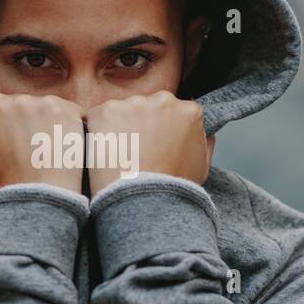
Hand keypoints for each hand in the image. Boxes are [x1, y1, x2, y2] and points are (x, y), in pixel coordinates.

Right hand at [0, 93, 84, 194]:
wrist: (36, 199)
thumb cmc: (5, 187)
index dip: (2, 126)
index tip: (11, 141)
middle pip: (14, 105)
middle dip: (23, 120)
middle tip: (31, 147)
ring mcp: (30, 102)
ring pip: (39, 106)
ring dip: (45, 121)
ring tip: (47, 149)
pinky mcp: (58, 106)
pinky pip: (65, 110)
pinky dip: (66, 125)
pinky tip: (62, 145)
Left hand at [82, 90, 213, 193]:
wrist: (145, 202)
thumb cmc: (174, 189)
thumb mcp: (201, 166)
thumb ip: (204, 143)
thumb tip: (207, 132)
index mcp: (189, 111)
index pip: (172, 111)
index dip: (160, 129)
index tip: (153, 146)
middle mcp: (163, 100)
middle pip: (146, 106)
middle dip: (139, 123)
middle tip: (133, 152)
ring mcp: (133, 103)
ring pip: (121, 110)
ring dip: (117, 127)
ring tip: (117, 156)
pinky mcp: (106, 111)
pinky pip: (95, 117)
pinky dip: (95, 132)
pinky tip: (102, 153)